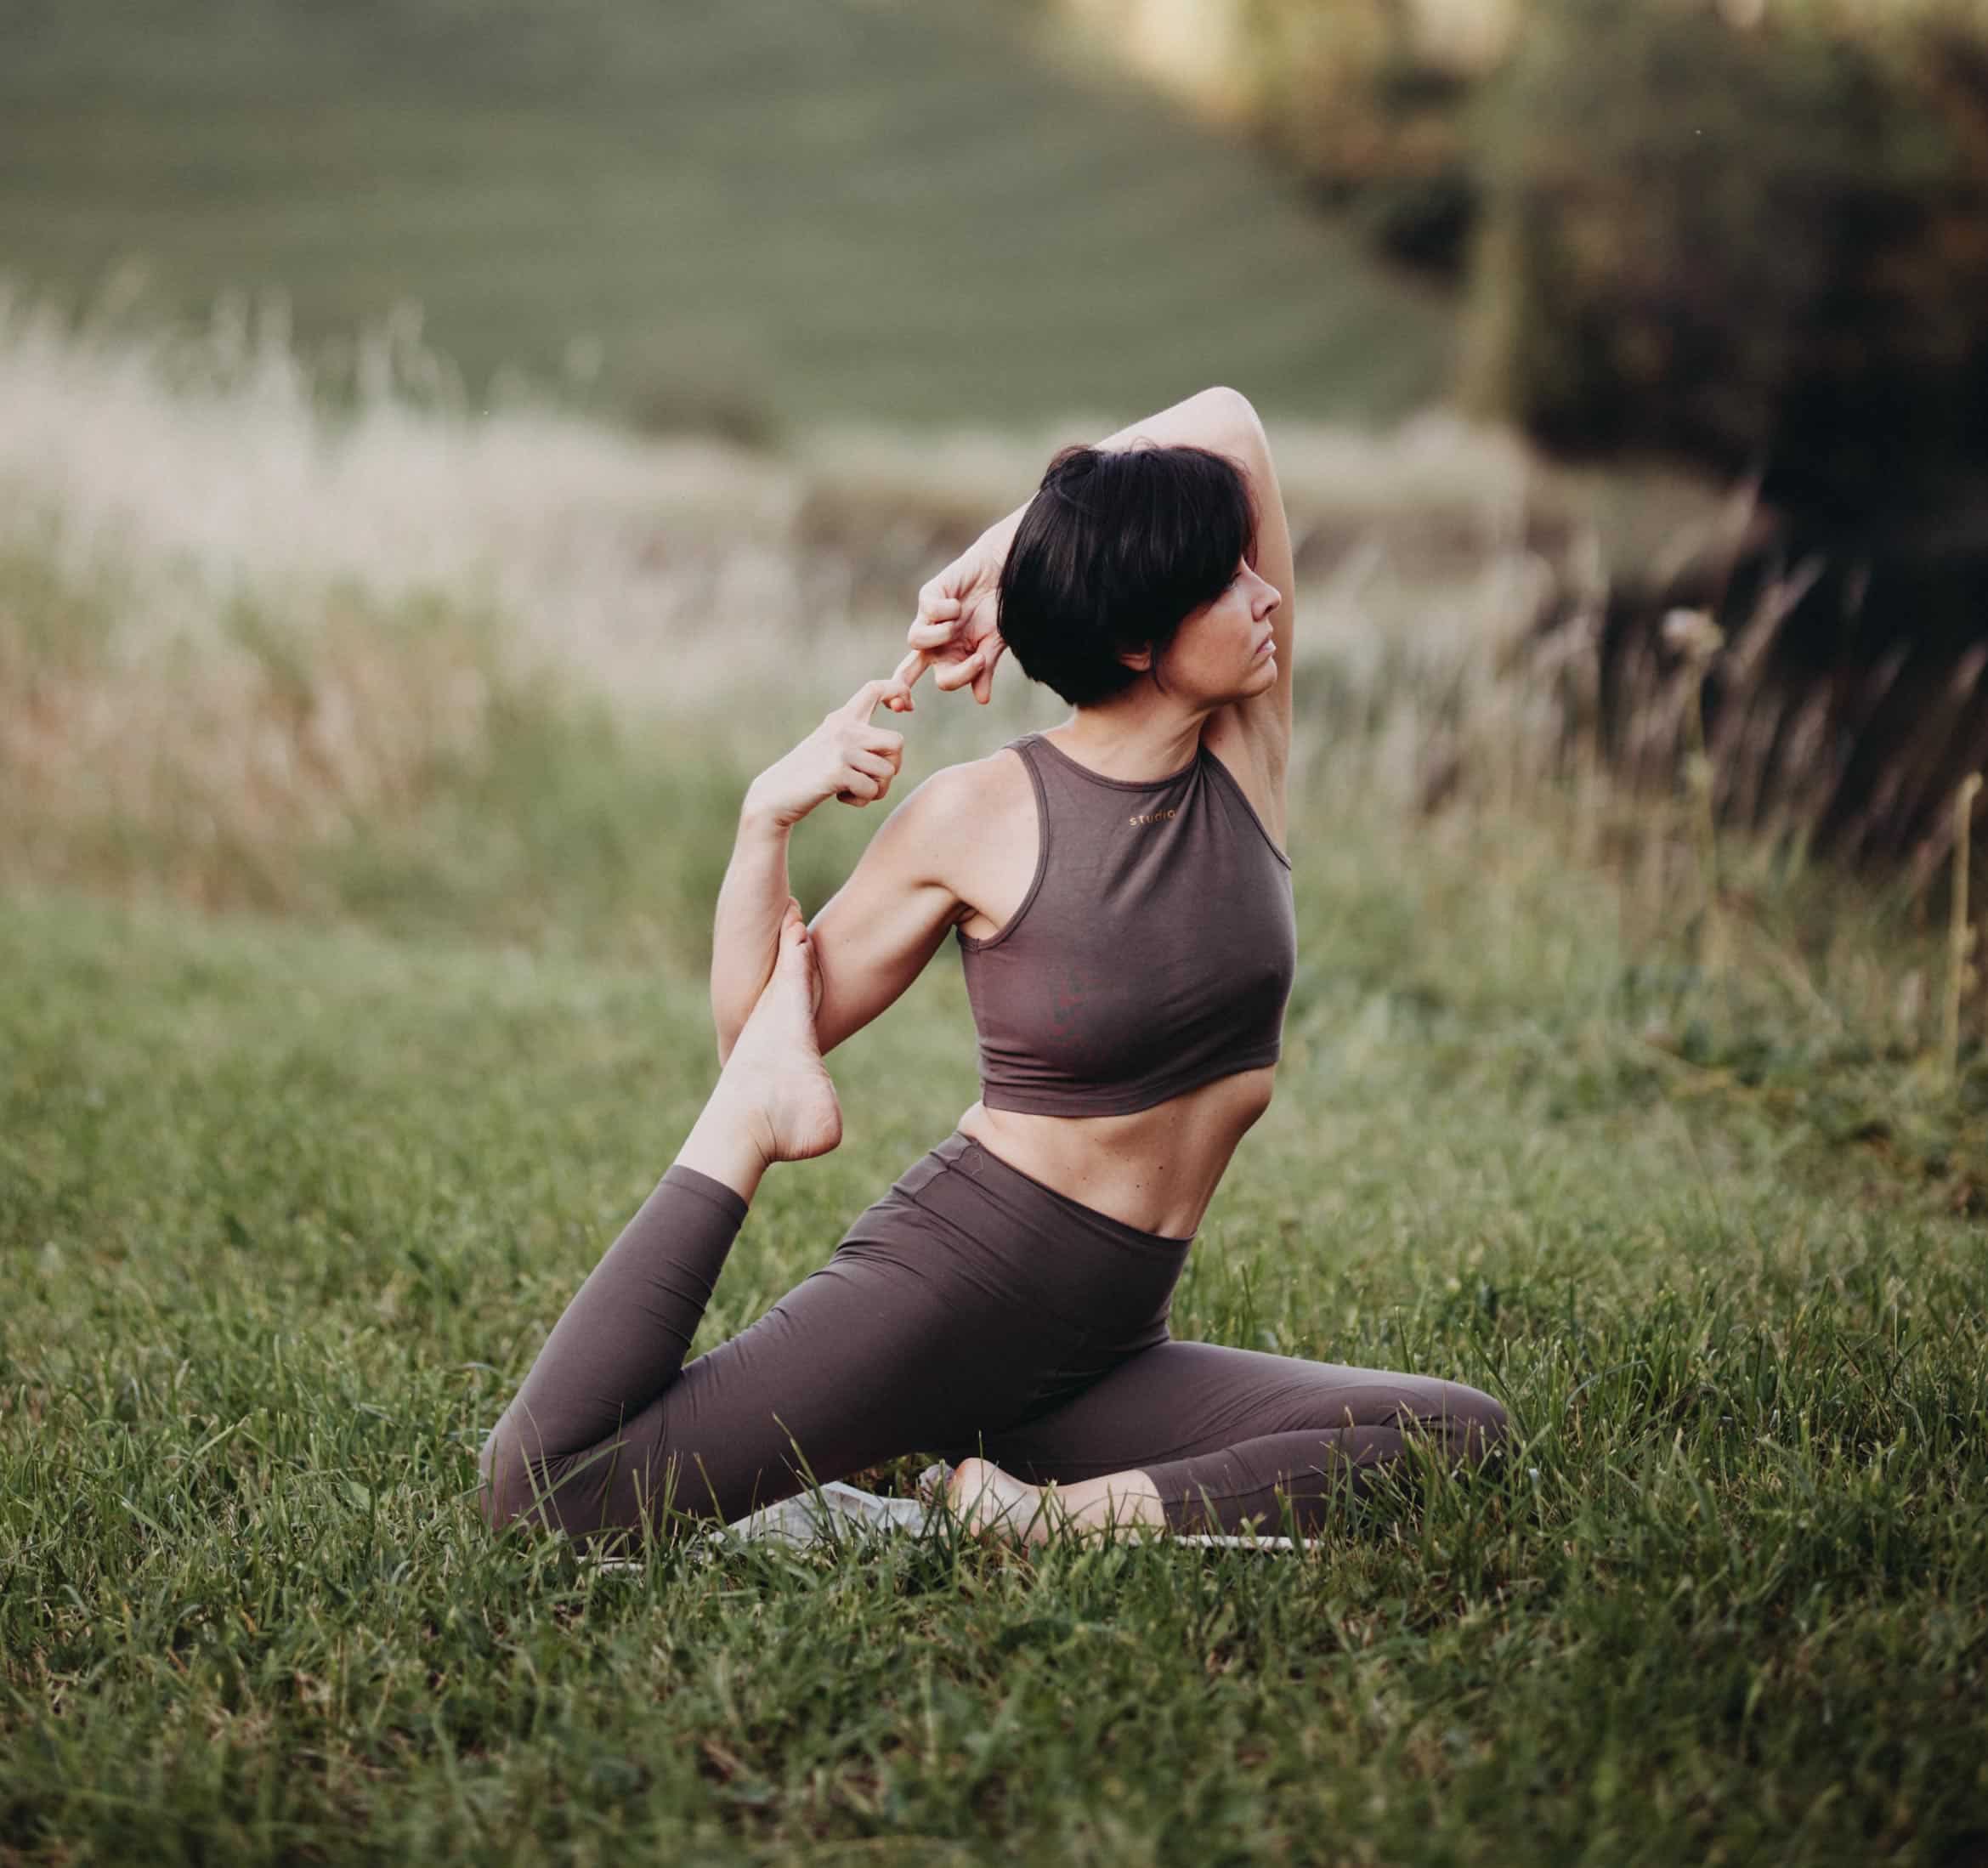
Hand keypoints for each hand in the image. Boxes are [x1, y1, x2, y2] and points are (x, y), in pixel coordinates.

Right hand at [748, 677, 911, 828]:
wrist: (774, 794)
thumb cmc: (809, 775)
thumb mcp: (831, 746)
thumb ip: (858, 739)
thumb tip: (896, 745)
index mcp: (842, 718)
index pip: (875, 688)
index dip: (899, 690)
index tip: (907, 706)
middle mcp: (844, 729)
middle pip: (897, 741)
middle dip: (893, 766)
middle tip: (873, 778)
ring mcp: (840, 749)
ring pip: (888, 771)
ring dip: (876, 789)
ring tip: (853, 790)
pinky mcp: (837, 772)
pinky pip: (871, 789)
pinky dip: (861, 800)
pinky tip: (840, 797)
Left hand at [884, 532, 1008, 709]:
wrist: (1003, 574)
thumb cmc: (999, 611)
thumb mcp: (994, 643)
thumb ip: (984, 669)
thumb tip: (982, 700)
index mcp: (952, 658)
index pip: (945, 681)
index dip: (956, 680)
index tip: (981, 662)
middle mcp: (936, 643)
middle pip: (907, 670)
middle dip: (900, 685)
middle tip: (901, 698)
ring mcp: (929, 620)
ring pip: (915, 640)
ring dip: (939, 637)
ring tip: (957, 626)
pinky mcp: (928, 595)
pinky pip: (928, 610)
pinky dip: (947, 610)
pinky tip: (959, 604)